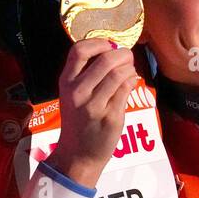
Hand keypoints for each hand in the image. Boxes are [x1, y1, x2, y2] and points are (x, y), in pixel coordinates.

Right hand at [46, 39, 139, 188]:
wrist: (77, 155)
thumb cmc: (78, 121)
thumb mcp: (72, 95)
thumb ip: (87, 74)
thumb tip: (114, 50)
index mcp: (66, 82)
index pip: (79, 50)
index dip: (99, 42)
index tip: (110, 46)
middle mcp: (77, 92)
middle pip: (106, 59)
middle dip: (123, 54)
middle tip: (127, 58)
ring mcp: (94, 105)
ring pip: (119, 73)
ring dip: (130, 68)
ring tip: (130, 71)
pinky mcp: (110, 116)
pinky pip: (127, 89)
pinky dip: (133, 81)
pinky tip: (131, 82)